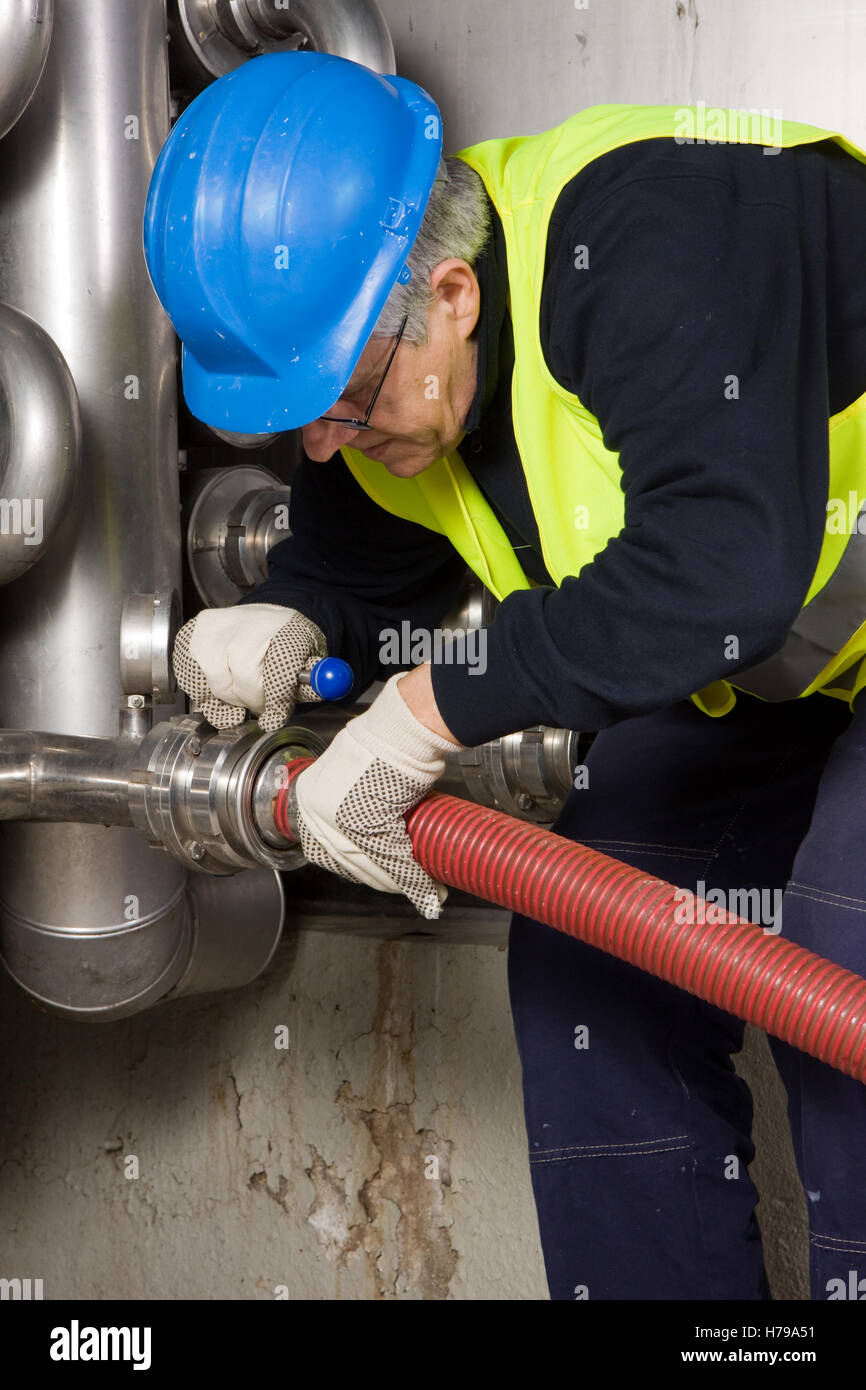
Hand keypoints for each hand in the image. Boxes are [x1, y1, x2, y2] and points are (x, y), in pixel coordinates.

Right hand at [173, 603, 327, 730]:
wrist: (266, 621)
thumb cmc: (287, 645)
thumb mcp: (310, 662)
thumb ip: (312, 682)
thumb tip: (310, 695)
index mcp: (286, 627)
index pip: (281, 666)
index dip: (278, 699)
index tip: (275, 717)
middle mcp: (249, 620)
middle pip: (245, 675)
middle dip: (254, 700)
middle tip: (260, 705)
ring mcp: (216, 626)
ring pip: (217, 681)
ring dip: (230, 700)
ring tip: (242, 698)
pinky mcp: (191, 634)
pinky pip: (192, 679)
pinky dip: (206, 696)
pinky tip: (222, 692)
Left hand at [293, 671, 461, 918]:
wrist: (402, 729)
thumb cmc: (386, 742)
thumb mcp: (361, 775)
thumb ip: (360, 801)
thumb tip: (380, 818)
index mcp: (311, 796)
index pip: (324, 848)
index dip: (351, 867)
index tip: (372, 873)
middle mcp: (318, 810)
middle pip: (346, 862)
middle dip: (377, 878)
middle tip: (401, 883)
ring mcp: (341, 819)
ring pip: (368, 865)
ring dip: (397, 882)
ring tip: (421, 887)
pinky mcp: (367, 825)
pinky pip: (392, 860)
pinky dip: (414, 880)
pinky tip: (428, 890)